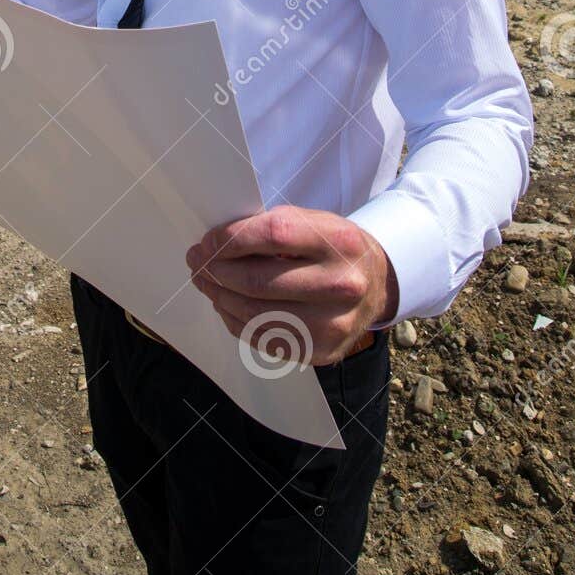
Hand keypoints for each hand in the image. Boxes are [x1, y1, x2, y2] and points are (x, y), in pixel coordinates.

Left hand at [185, 205, 398, 366]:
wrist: (376, 286)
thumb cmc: (334, 248)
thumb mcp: (315, 222)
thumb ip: (271, 227)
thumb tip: (215, 244)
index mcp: (340, 242)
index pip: (274, 236)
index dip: (231, 239)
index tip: (208, 241)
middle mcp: (343, 285)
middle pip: (258, 281)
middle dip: (216, 271)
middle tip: (197, 261)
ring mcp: (334, 324)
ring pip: (255, 315)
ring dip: (219, 297)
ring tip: (206, 282)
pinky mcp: (322, 352)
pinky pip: (263, 338)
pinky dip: (235, 320)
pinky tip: (227, 304)